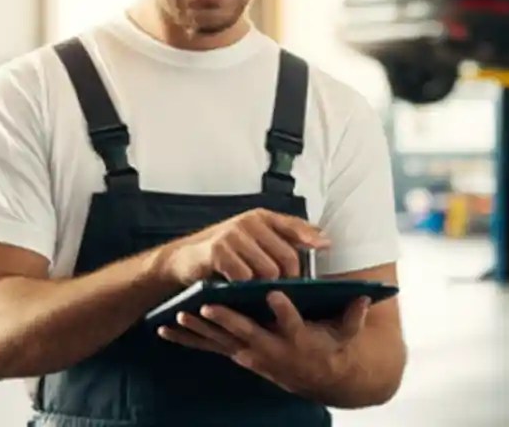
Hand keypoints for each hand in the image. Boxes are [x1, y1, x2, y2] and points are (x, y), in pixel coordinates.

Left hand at [158, 291, 370, 398]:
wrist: (318, 378)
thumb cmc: (331, 346)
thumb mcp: (347, 332)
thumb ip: (354, 316)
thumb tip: (367, 298)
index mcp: (298, 338)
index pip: (292, 322)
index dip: (284, 309)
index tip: (276, 293)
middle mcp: (271, 348)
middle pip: (247, 333)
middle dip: (227, 319)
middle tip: (209, 305)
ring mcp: (251, 354)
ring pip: (222, 341)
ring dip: (200, 329)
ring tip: (179, 316)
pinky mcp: (238, 355)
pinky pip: (208, 347)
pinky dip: (186, 339)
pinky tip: (164, 330)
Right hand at [166, 209, 330, 284]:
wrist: (183, 259)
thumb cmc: (224, 252)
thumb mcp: (253, 238)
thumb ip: (284, 237)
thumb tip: (323, 240)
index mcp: (261, 217)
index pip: (294, 227)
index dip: (310, 238)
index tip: (326, 247)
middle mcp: (249, 222)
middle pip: (287, 257)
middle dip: (288, 278)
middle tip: (281, 291)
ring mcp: (234, 235)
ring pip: (268, 270)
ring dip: (264, 286)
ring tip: (256, 291)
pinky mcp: (219, 250)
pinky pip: (245, 277)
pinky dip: (243, 287)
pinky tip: (237, 288)